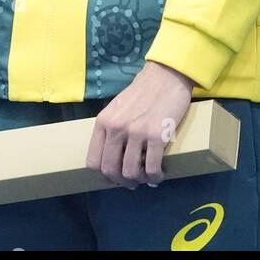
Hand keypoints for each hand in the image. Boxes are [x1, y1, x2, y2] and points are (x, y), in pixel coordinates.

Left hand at [87, 61, 195, 187]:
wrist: (165, 77)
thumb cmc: (141, 93)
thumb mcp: (116, 108)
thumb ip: (111, 129)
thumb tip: (112, 156)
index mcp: (103, 122)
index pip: (93, 161)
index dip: (103, 175)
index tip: (114, 178)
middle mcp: (116, 128)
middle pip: (111, 170)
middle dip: (121, 182)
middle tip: (132, 182)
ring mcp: (136, 133)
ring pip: (130, 173)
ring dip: (139, 181)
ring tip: (147, 178)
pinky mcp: (157, 136)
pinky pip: (152, 168)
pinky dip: (156, 177)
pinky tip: (159, 175)